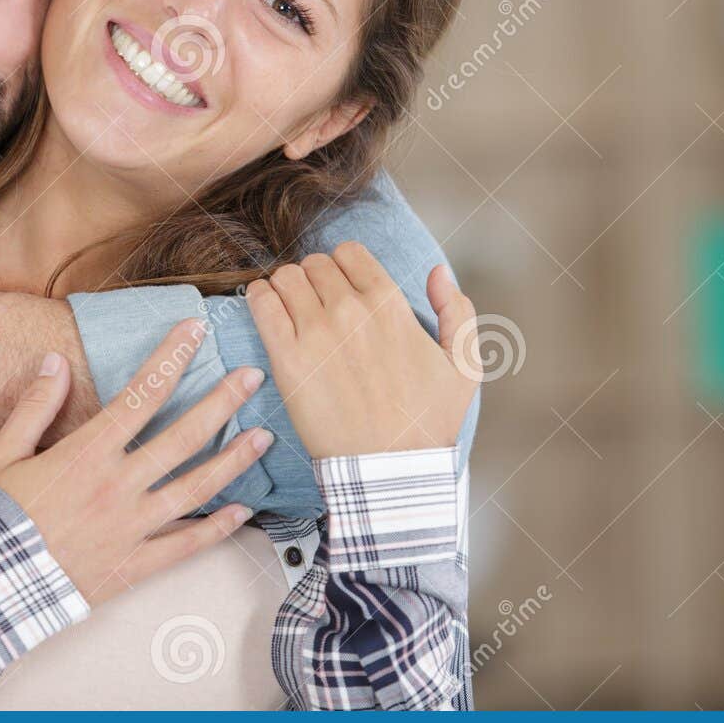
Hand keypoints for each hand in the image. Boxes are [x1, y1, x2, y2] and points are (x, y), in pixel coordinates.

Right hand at [0, 320, 272, 604]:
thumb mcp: (1, 453)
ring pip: (197, 489)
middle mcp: (118, 486)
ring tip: (264, 437)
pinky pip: (186, 546)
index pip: (142, 393)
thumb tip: (55, 360)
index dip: (171, 356)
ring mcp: (131, 528)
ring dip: (234, 461)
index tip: (194, 329)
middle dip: (223, 401)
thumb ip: (35, 405)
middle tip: (252, 376)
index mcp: (87, 453)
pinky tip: (244, 513)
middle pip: (184, 435)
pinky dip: (218, 530)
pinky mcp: (134, 566)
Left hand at [245, 242, 477, 459]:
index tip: (341, 288)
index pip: (349, 252)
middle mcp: (350, 310)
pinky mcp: (287, 359)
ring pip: (285, 277)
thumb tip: (436, 271)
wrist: (391, 469)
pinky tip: (267, 310)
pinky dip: (259, 298)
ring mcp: (315, 333)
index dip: (343, 266)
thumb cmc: (428, 423)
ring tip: (291, 309)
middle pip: (314, 264)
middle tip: (315, 305)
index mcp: (389, 305)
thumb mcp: (464, 366)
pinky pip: (260, 303)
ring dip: (285, 287)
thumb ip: (457, 310)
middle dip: (314, 278)